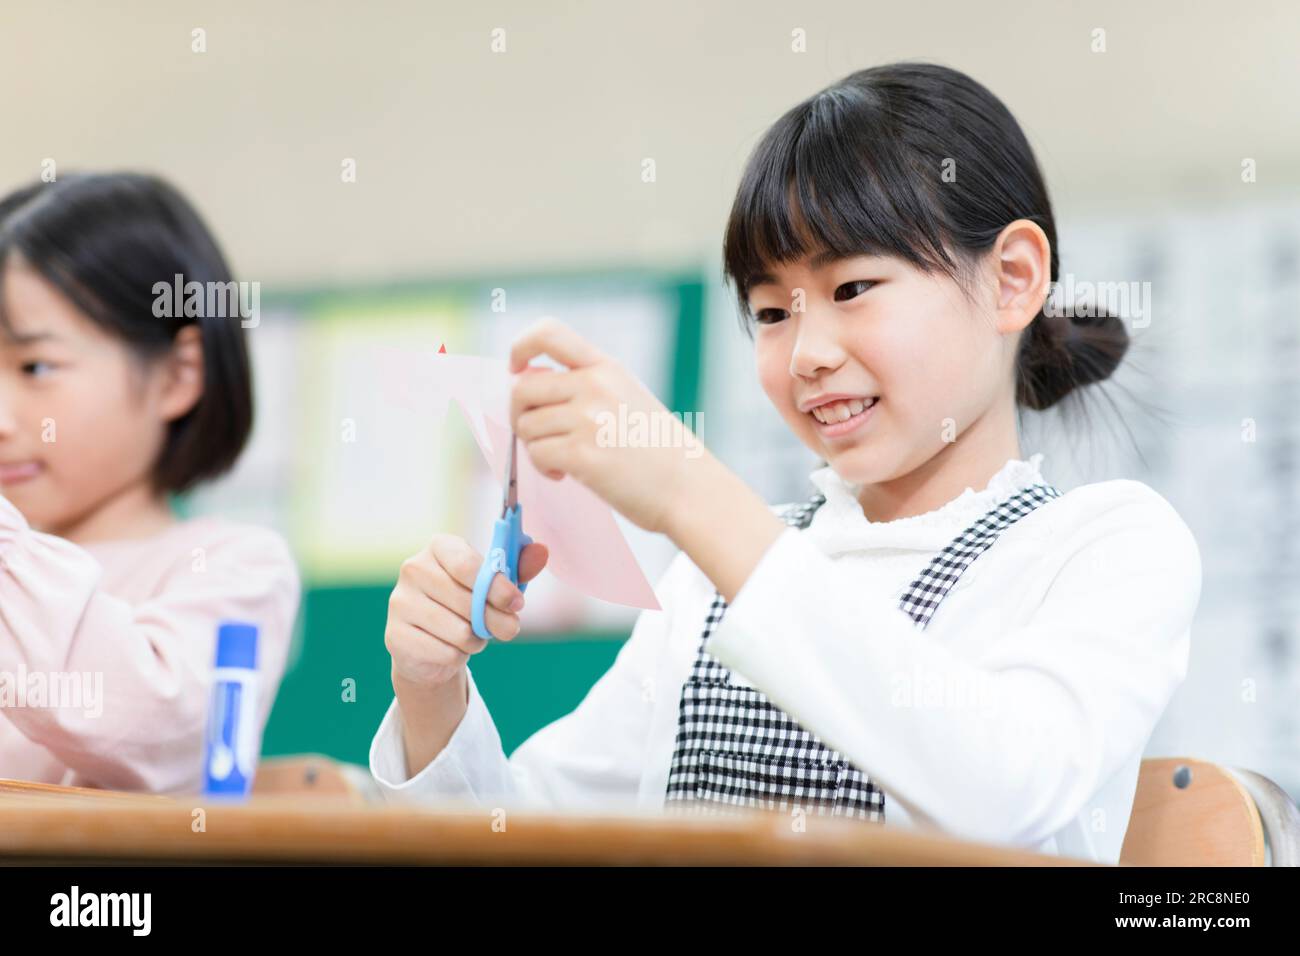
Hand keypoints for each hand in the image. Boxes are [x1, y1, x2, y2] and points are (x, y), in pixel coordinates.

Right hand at [385, 533, 548, 689]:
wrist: (430, 643)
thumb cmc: (467, 604)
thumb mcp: (495, 584)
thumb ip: (519, 567)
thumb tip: (542, 551)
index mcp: (439, 547)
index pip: (469, 565)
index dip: (498, 587)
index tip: (518, 603)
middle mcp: (413, 569)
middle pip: (467, 601)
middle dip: (497, 620)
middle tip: (508, 629)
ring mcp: (400, 602)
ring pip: (459, 631)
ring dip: (476, 640)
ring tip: (473, 636)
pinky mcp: (395, 635)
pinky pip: (445, 653)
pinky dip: (458, 656)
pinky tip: (452, 648)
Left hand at [509, 317, 707, 534]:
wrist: (688, 487)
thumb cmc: (657, 449)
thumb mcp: (628, 396)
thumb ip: (585, 385)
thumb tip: (527, 384)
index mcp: (606, 368)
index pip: (548, 332)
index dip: (520, 347)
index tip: (516, 369)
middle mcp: (595, 386)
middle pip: (522, 387)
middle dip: (519, 414)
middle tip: (537, 434)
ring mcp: (589, 420)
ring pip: (525, 426)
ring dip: (535, 447)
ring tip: (562, 460)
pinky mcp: (583, 455)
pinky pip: (536, 454)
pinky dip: (544, 468)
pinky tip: (565, 474)